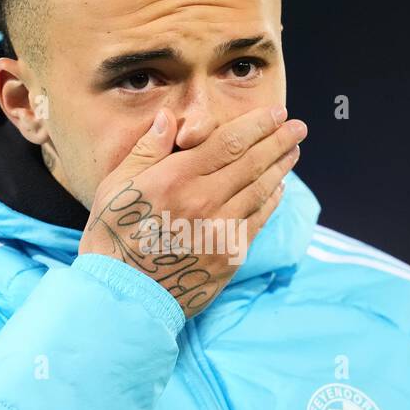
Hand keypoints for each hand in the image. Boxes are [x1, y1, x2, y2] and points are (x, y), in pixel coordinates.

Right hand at [80, 105, 306, 316]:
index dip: (257, 126)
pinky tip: (278, 190)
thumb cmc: (112, 238)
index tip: (276, 114)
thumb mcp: (116, 186)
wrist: (123, 296)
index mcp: (176, 179)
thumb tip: (170, 119)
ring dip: (280, 168)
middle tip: (298, 128)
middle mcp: (203, 202)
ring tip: (293, 152)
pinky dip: (271, 202)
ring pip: (260, 191)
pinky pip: (258, 222)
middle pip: (252, 164)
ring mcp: (220, 231)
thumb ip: (147, 150)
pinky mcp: (228, 256)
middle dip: (278, 142)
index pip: (228, 143)